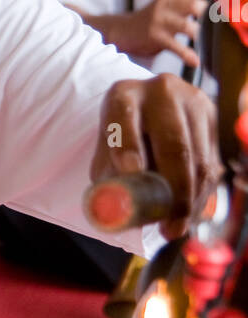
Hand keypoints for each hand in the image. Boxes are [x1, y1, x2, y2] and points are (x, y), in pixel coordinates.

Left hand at [90, 74, 221, 239]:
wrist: (147, 111)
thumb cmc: (120, 140)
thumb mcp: (105, 154)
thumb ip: (107, 179)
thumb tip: (117, 209)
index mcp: (122, 95)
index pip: (125, 119)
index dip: (129, 147)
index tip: (132, 173)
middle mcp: (160, 91)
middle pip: (174, 145)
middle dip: (173, 192)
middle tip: (167, 224)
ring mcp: (192, 101)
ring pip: (199, 158)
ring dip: (190, 200)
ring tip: (177, 226)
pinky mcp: (212, 116)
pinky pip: (212, 162)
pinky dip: (202, 193)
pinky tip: (189, 212)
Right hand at [128, 0, 211, 67]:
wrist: (124, 30)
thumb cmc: (154, 18)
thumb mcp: (170, 2)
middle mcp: (167, 3)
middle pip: (196, 5)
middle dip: (209, 17)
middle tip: (217, 25)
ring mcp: (160, 20)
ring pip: (187, 26)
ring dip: (198, 36)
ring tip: (203, 42)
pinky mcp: (155, 37)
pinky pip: (176, 47)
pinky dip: (188, 55)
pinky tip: (195, 61)